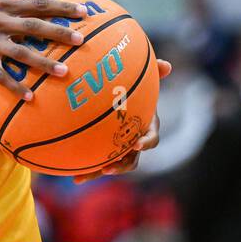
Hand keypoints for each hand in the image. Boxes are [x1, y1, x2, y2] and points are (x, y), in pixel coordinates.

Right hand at [0, 0, 86, 100]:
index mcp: (4, 5)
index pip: (38, 4)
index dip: (61, 7)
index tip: (83, 11)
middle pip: (34, 26)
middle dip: (58, 32)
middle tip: (80, 39)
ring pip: (20, 53)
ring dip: (43, 63)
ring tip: (64, 72)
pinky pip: (1, 75)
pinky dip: (16, 87)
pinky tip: (31, 97)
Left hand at [73, 58, 171, 183]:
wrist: (123, 99)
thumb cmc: (136, 88)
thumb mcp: (145, 79)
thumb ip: (154, 72)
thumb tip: (167, 64)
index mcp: (147, 126)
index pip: (152, 138)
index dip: (146, 143)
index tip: (136, 144)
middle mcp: (135, 142)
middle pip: (132, 160)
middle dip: (121, 165)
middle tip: (109, 167)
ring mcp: (121, 149)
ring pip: (114, 166)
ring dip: (101, 171)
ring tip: (83, 177)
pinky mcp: (107, 152)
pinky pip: (99, 164)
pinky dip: (88, 171)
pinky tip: (73, 177)